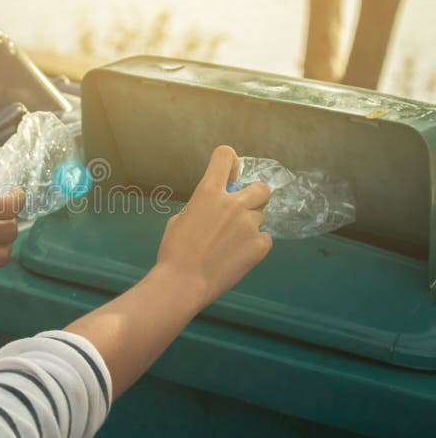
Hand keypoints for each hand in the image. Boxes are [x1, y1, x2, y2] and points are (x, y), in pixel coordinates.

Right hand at [151, 145, 271, 306]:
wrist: (184, 282)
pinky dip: (254, 244)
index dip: (229, 161)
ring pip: (260, 215)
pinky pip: (264, 237)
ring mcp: (250, 224)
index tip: (231, 172)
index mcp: (209, 192)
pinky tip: (238, 255)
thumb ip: (203, 206)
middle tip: (242, 211)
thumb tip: (215, 205)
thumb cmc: (174, 250)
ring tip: (232, 243)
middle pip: (261, 187)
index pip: (225, 155)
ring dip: (250, 224)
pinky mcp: (260, 245)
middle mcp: (233, 203)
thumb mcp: (181, 218)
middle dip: (254, 197)